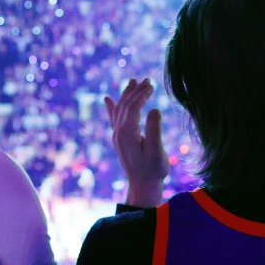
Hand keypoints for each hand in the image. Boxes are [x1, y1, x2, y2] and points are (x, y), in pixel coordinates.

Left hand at [105, 78, 169, 206]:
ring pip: (119, 109)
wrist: (143, 186)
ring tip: (133, 81)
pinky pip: (113, 118)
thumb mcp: (157, 152)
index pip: (133, 107)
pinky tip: (107, 99)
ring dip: (126, 94)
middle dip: (136, 90)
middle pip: (126, 105)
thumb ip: (155, 131)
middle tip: (148, 79)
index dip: (142, 94)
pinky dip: (111, 107)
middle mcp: (119, 132)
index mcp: (127, 133)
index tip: (152, 85)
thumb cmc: (154, 170)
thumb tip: (154, 109)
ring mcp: (117, 135)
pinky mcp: (118, 139)